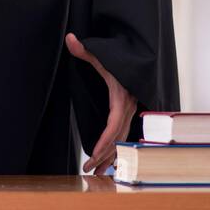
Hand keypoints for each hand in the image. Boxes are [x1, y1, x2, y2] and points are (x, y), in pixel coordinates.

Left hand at [66, 32, 136, 174]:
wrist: (139, 57)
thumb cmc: (121, 58)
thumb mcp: (103, 55)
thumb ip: (86, 50)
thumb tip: (70, 38)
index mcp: (122, 98)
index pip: (114, 125)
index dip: (104, 141)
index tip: (93, 154)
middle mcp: (129, 108)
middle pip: (117, 138)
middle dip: (103, 155)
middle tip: (88, 169)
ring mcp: (130, 112)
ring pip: (121, 140)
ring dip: (109, 156)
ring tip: (95, 172)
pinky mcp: (129, 114)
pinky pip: (123, 135)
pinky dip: (115, 149)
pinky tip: (108, 162)